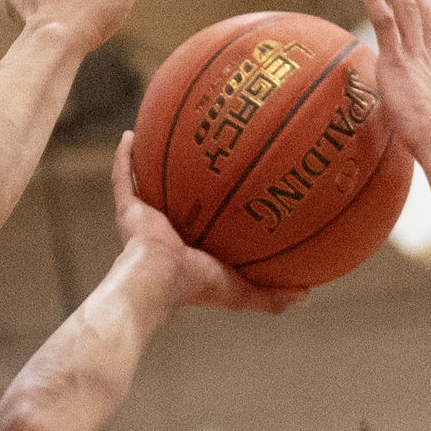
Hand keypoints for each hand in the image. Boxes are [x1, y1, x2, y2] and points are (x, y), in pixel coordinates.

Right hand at [111, 134, 303, 316]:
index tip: (239, 185)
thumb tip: (307, 295)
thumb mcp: (243, 291)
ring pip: (149, 184)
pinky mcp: (127, 210)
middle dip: (190, 179)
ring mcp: (146, 218)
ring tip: (166, 136)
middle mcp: (168, 230)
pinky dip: (124, 157)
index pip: (208, 223)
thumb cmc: (197, 286)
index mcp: (191, 248)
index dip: (220, 206)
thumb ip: (272, 295)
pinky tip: (130, 134)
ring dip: (154, 163)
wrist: (159, 279)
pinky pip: (123, 177)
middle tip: (207, 151)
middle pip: (180, 198)